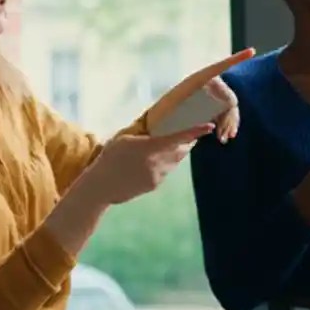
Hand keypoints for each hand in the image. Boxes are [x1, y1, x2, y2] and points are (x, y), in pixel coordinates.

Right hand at [79, 124, 213, 204]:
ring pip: (175, 161)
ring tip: (165, 146)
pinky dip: (165, 164)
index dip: (195, 132)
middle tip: (188, 133)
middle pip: (182, 150)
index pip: (177, 138)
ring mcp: (157, 175)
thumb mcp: (122, 138)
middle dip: (187, 141)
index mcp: (148, 147)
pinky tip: (150, 162)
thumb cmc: (109, 158)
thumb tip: (155, 122)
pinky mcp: (155, 184)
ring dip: (176, 152)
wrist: (101, 187)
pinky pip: (167, 171)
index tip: (209, 126)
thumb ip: (141, 131)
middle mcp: (156, 162)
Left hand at [146, 48, 254, 136]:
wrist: (152, 129)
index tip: (252, 51)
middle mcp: (202, 85)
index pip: (217, 68)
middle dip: (230, 116)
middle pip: (228, 95)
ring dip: (230, 122)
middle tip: (225, 136)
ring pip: (229, 105)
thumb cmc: (158, 123)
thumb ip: (188, 127)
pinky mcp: (207, 105)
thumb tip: (209, 128)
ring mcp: (206, 95)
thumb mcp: (170, 124)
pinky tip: (224, 137)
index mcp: (192, 83)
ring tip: (225, 139)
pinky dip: (227, 123)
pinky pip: (224, 111)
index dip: (235, 59)